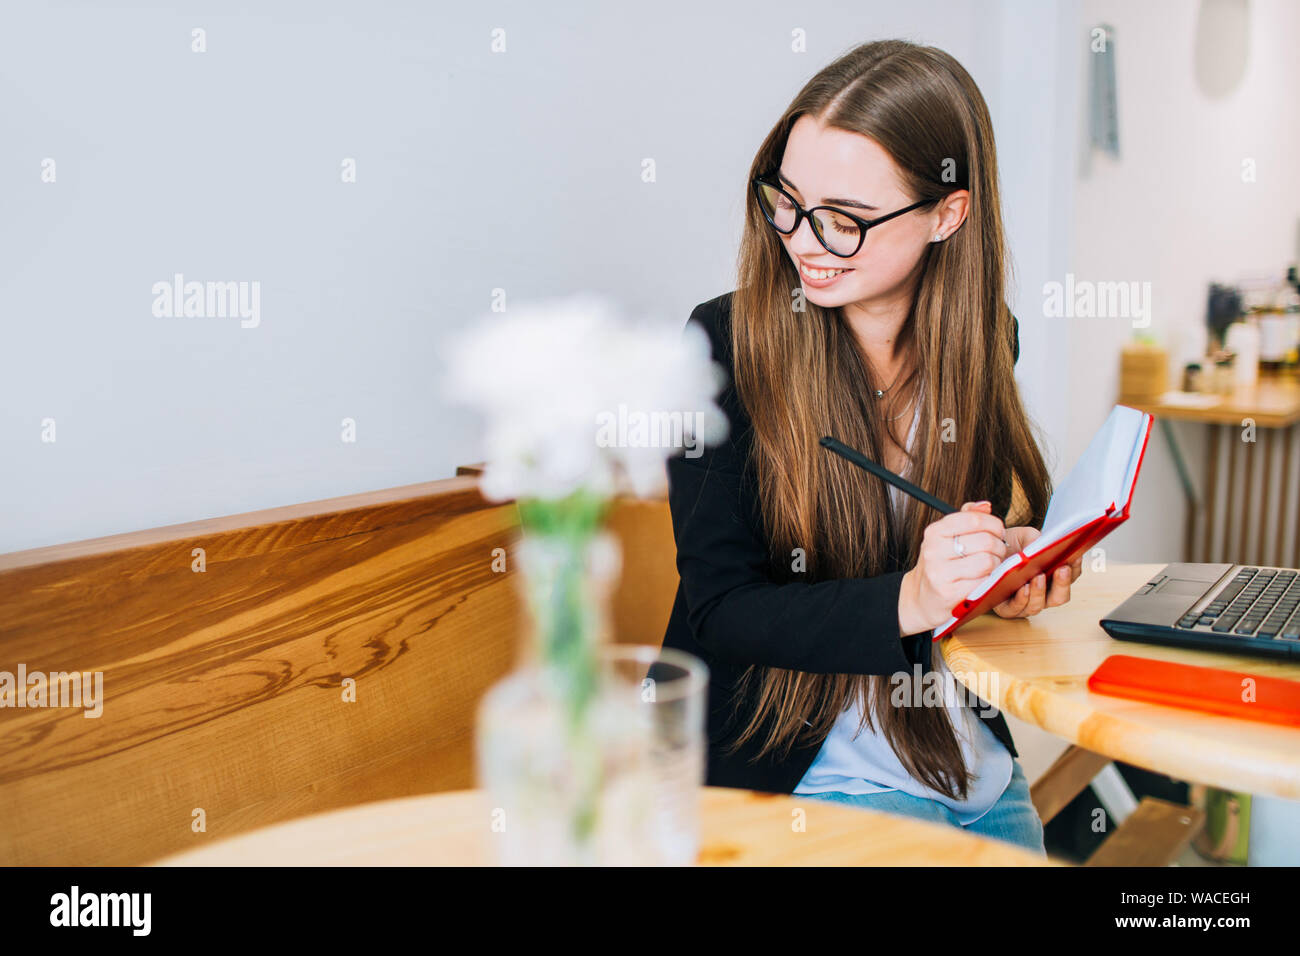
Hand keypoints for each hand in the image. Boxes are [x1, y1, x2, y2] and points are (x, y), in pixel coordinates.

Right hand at [899, 501, 1006, 634]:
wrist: (922, 598)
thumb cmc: (940, 566)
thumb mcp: (946, 538)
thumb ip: (966, 518)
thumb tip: (985, 505)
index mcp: (934, 532)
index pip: (974, 519)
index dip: (994, 524)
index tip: (999, 531)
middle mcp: (934, 550)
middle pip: (985, 540)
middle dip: (999, 546)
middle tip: (998, 552)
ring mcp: (940, 572)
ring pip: (988, 561)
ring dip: (997, 565)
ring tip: (991, 566)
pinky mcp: (950, 593)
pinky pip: (984, 582)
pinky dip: (990, 581)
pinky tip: (984, 580)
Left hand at [991, 526, 1082, 617]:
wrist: (985, 551)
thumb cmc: (1010, 545)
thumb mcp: (1024, 536)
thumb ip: (1036, 539)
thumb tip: (1043, 544)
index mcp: (1053, 576)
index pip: (1071, 576)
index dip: (1075, 567)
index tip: (1075, 556)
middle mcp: (1043, 593)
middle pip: (1060, 596)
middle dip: (1062, 583)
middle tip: (1062, 569)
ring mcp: (1026, 603)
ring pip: (1039, 605)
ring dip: (1041, 591)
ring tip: (1039, 577)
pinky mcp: (1008, 608)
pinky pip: (1017, 609)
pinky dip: (1022, 599)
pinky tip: (1023, 587)